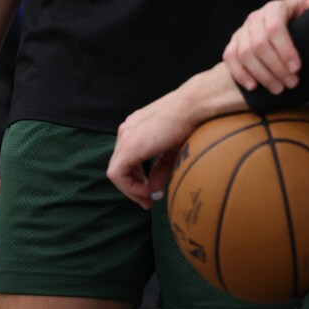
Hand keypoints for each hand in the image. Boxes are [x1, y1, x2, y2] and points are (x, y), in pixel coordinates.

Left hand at [108, 65, 247, 208]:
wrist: (192, 107)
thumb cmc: (188, 122)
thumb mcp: (172, 150)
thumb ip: (160, 169)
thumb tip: (152, 190)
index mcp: (135, 128)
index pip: (127, 159)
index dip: (136, 179)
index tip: (150, 191)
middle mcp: (126, 131)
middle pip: (120, 167)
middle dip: (132, 187)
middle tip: (148, 201)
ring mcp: (125, 138)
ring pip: (116, 173)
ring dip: (130, 190)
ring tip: (147, 199)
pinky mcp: (128, 147)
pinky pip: (118, 175)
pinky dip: (129, 188)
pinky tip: (147, 192)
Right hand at [223, 0, 308, 92]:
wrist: (284, 27)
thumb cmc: (302, 20)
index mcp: (275, 8)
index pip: (275, 28)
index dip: (285, 49)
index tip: (298, 68)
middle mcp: (255, 17)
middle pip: (259, 44)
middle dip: (276, 67)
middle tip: (292, 84)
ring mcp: (242, 31)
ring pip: (245, 54)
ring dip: (262, 75)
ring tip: (279, 89)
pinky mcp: (233, 44)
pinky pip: (230, 59)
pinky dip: (241, 74)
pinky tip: (254, 87)